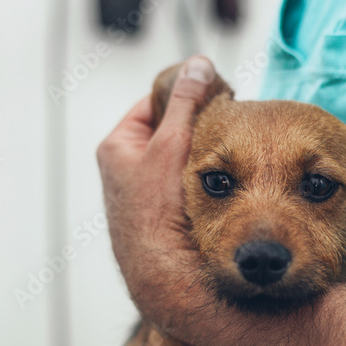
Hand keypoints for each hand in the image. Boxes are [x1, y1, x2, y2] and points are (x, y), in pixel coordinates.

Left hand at [96, 56, 216, 327]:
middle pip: (170, 131)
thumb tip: (197, 66)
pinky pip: (189, 186)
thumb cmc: (158, 216)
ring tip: (228, 156)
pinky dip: (205, 181)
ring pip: (182, 159)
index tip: (215, 96)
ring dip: (205, 155)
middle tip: (227, 124)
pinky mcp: (161, 215)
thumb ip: (187, 103)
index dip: (185, 96)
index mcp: (117, 147)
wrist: (166, 279)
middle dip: (198, 127)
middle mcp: (125, 171)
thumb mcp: (173, 146)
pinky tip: (222, 186)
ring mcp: (143, 195)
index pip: (155, 103)